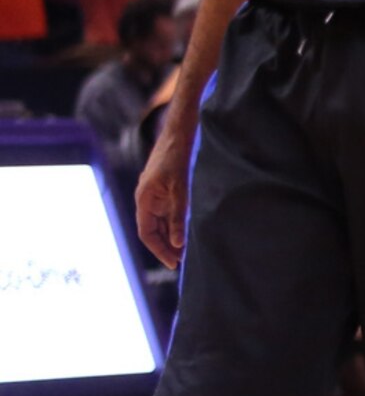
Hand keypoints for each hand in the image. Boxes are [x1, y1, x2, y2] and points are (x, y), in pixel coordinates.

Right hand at [135, 112, 198, 265]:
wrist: (179, 131)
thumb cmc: (177, 157)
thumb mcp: (180, 188)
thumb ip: (178, 215)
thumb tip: (178, 242)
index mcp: (144, 200)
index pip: (147, 233)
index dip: (159, 250)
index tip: (174, 263)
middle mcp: (147, 200)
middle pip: (154, 230)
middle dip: (167, 246)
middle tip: (184, 262)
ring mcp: (157, 195)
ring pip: (162, 222)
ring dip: (173, 236)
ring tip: (188, 251)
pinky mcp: (166, 189)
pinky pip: (169, 211)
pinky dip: (177, 223)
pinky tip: (189, 232)